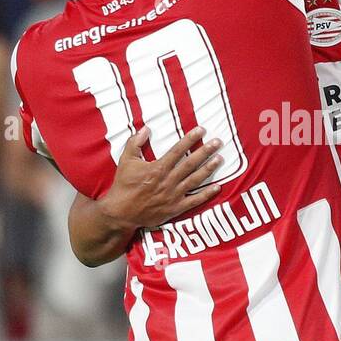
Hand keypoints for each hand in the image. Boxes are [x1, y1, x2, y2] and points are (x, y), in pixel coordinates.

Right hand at [102, 126, 223, 228]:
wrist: (121, 212)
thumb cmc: (123, 185)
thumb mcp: (126, 160)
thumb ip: (135, 143)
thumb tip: (146, 128)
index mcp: (158, 168)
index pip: (178, 150)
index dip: (191, 139)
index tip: (201, 130)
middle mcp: (169, 180)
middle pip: (191, 163)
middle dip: (205, 151)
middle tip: (218, 142)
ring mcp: (174, 195)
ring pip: (195, 179)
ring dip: (209, 169)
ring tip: (220, 159)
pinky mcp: (175, 208)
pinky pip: (194, 201)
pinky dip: (207, 194)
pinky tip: (218, 187)